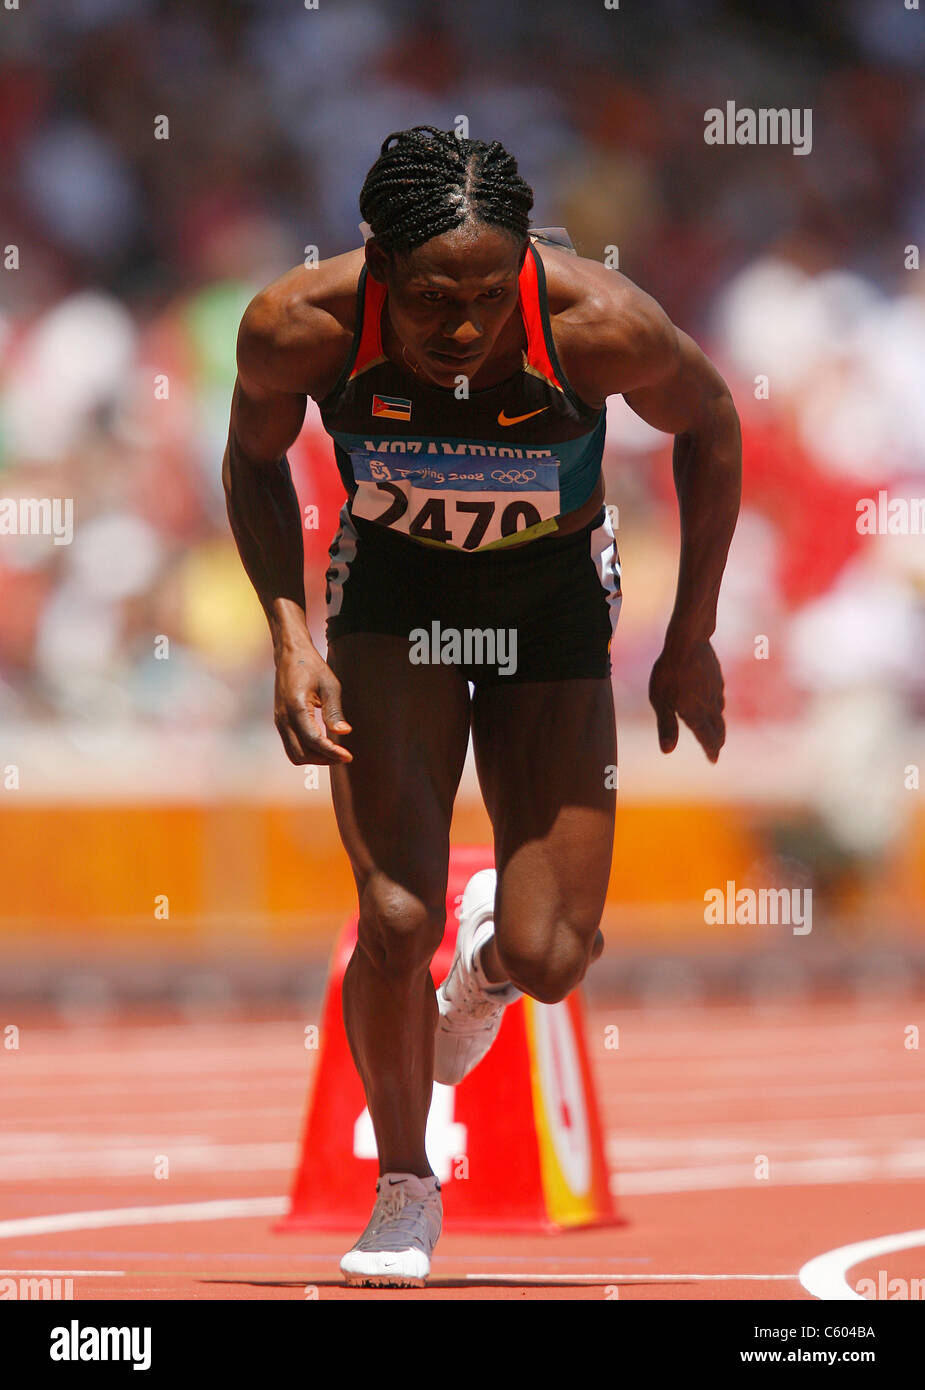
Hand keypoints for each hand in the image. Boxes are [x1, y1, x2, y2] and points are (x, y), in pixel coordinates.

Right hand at [274, 644, 352, 765]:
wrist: (290, 655)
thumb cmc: (311, 667)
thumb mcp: (329, 686)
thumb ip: (334, 711)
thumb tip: (344, 732)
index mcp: (295, 707)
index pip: (313, 740)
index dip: (331, 752)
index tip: (348, 756)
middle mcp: (283, 718)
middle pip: (302, 753)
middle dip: (323, 759)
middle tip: (343, 755)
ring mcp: (279, 721)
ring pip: (294, 754)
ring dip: (314, 758)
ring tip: (333, 752)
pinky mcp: (280, 722)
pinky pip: (291, 746)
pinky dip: (307, 751)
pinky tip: (322, 745)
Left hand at [648, 638, 725, 762]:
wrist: (688, 641)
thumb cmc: (669, 672)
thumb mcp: (660, 701)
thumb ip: (666, 726)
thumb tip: (667, 751)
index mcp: (696, 714)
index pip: (707, 739)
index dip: (710, 751)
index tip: (713, 760)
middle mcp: (710, 705)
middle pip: (718, 728)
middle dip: (717, 740)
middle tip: (716, 748)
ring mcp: (716, 689)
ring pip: (719, 711)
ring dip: (718, 723)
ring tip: (715, 727)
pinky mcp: (717, 676)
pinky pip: (719, 695)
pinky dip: (717, 704)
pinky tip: (713, 699)